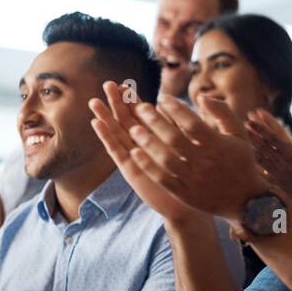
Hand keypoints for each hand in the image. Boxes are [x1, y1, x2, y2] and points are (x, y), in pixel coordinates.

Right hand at [89, 82, 202, 224]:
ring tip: (94, 101)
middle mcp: (143, 148)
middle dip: (118, 103)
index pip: (143, 116)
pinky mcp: (131, 171)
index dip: (134, 100)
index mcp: (157, 140)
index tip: (126, 84)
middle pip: (127, 121)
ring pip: (118, 134)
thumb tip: (185, 102)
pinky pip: (116, 151)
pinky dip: (106, 137)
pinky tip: (97, 123)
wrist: (190, 207)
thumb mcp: (195, 146)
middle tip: (108, 84)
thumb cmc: (196, 179)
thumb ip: (188, 125)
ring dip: (106, 117)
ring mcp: (135, 159)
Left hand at [121, 93, 268, 219]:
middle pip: (174, 139)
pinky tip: (135, 153)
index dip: (176, 109)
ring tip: (133, 129)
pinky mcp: (185, 194)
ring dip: (147, 143)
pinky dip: (147, 165)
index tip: (162, 97)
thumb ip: (222, 113)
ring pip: (165, 159)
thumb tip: (201, 97)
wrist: (245, 200)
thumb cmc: (241, 161)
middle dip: (155, 122)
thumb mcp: (238, 134)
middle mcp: (205, 163)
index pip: (192, 123)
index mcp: (218, 146)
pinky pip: (162, 178)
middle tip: (140, 108)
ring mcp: (194, 180)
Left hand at [245, 111, 291, 206]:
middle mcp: (282, 161)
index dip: (261, 128)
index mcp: (291, 152)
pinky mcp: (274, 183)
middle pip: (263, 145)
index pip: (273, 136)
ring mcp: (277, 172)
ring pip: (260, 158)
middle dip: (252, 134)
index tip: (250, 120)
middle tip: (241, 124)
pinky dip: (252, 168)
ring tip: (240, 139)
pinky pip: (261, 175)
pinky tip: (243, 162)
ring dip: (249, 147)